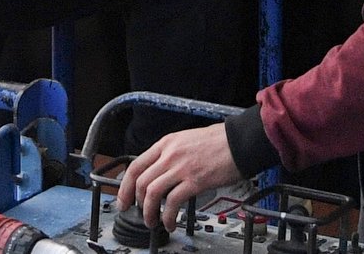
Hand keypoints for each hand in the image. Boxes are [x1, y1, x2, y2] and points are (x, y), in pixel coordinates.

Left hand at [116, 125, 241, 230]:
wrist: (239, 141)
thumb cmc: (218, 141)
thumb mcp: (186, 140)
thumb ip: (171, 155)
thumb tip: (159, 174)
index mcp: (166, 143)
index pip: (136, 165)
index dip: (125, 186)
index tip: (124, 199)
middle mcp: (170, 154)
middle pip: (141, 181)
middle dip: (136, 203)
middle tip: (138, 214)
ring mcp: (181, 167)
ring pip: (152, 192)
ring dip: (149, 212)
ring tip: (153, 222)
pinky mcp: (195, 181)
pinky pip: (172, 202)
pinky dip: (167, 216)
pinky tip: (170, 222)